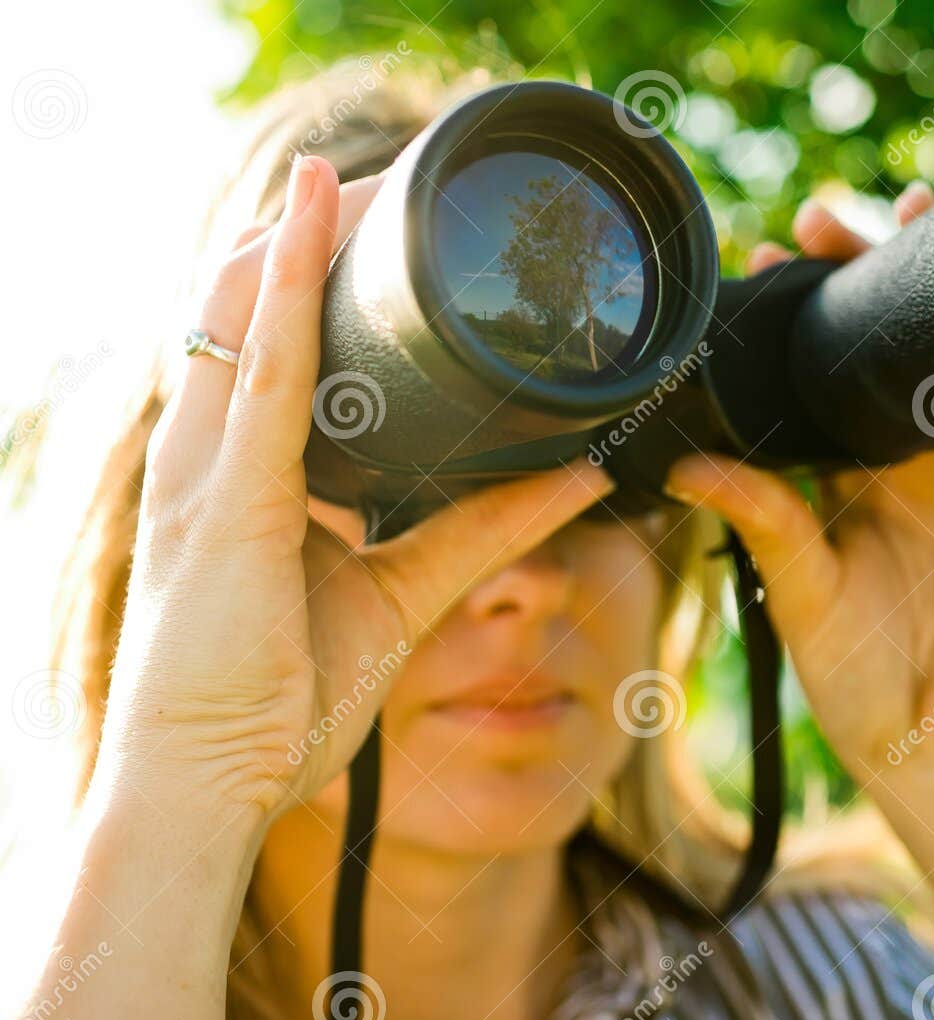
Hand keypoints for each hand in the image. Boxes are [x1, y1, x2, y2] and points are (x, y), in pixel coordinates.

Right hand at [97, 155, 611, 826]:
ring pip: (237, 316)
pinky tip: (307, 220)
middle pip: (243, 314)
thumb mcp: (406, 593)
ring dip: (289, 235)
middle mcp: (211, 456)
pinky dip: (282, 291)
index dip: (308, 285)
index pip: (269, 352)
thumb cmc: (280, 699)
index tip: (371, 237)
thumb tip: (582, 473)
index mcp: (243, 475)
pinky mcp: (221, 499)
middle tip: (371, 183)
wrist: (213, 787)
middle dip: (300, 242)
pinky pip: (257, 373)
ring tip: (342, 171)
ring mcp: (204, 470)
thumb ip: (488, 529)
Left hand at [666, 185, 933, 817]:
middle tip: (834, 214)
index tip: (765, 254)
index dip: (805, 316)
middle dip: (874, 275)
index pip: (829, 376)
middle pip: (899, 349)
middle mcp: (921, 468)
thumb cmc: (861, 684)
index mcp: (857, 482)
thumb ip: (763, 522)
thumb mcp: (800, 593)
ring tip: (917, 216)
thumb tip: (691, 465)